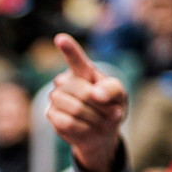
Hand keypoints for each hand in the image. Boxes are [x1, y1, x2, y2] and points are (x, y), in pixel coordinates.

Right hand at [47, 35, 128, 171]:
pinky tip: (88, 128)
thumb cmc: (110, 108)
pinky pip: (68, 122)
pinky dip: (84, 128)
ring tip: (101, 122)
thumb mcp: (120, 95)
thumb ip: (112, 89)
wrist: (101, 132)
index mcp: (83, 71)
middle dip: (101, 106)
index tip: (61, 38)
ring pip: (75, 109)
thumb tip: (96, 94)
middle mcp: (65, 81)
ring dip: (95, 119)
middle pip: (83, 92)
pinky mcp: (51, 114)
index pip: (75, 58)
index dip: (69, 49)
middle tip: (113, 113)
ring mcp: (56, 97)